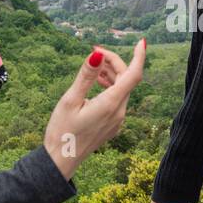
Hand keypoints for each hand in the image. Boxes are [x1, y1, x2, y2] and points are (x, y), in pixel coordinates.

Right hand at [44, 39, 145, 179]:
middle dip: (114, 62)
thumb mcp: (70, 100)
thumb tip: (97, 55)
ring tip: (94, 65)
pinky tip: (97, 84)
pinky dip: (110, 87)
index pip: (134, 75)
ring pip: (122, 90)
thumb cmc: (62, 131)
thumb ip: (86, 76)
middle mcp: (119, 112)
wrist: (61, 161)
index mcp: (110, 104)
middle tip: (94, 52)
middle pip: (126, 79)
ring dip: (112, 74)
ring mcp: (117, 121)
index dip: (139, 56)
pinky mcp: (113, 126)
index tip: (141, 41)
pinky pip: (118, 100)